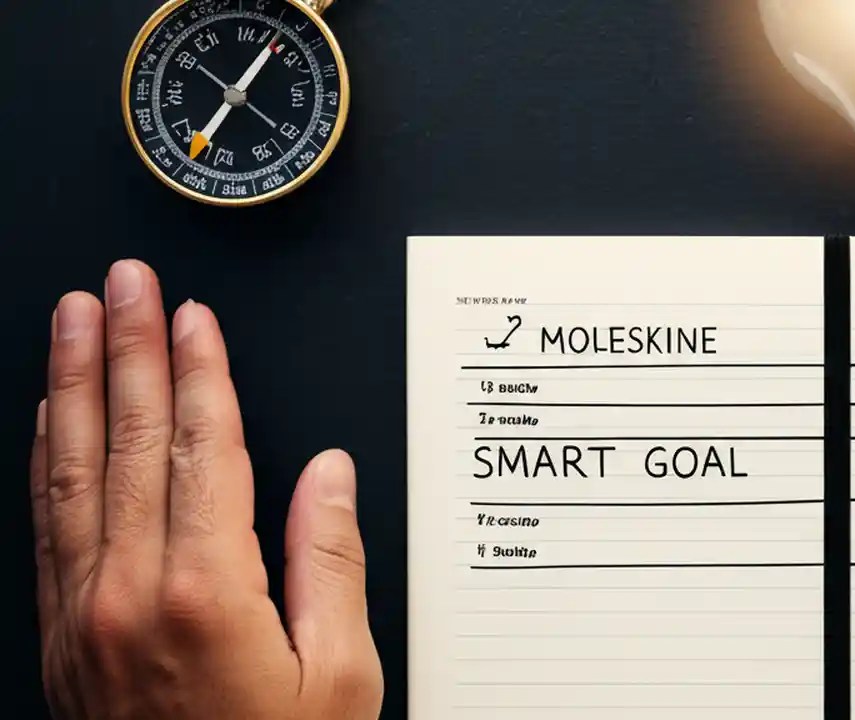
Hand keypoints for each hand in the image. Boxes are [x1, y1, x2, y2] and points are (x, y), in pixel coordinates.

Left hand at [29, 261, 382, 718]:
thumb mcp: (341, 675)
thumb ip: (330, 560)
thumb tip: (326, 473)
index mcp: (207, 591)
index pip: (202, 449)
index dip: (200, 373)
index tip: (193, 318)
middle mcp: (130, 592)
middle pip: (130, 440)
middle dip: (126, 349)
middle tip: (122, 283)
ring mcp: (83, 614)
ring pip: (72, 470)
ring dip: (72, 384)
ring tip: (70, 319)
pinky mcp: (60, 638)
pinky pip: (47, 524)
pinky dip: (47, 457)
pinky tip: (50, 416)